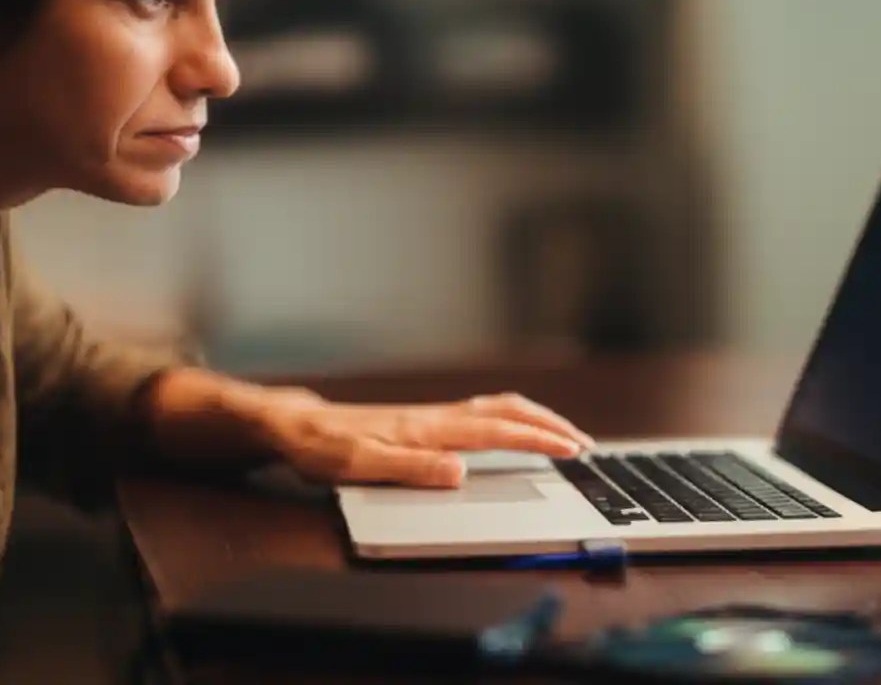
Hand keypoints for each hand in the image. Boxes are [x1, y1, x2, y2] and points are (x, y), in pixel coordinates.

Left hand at [252, 389, 594, 487]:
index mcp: (430, 430)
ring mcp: (432, 416)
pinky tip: (511, 429)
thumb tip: (460, 472)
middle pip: (507, 411)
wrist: (297, 427)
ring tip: (561, 434)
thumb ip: (412, 470)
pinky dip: (510, 417)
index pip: (498, 432)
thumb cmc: (324, 448)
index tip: (574, 449)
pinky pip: (481, 413)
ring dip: (533, 418)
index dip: (540, 440)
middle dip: (549, 424)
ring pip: (496, 407)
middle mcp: (436, 417)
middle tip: (583, 443)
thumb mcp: (361, 466)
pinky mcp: (424, 421)